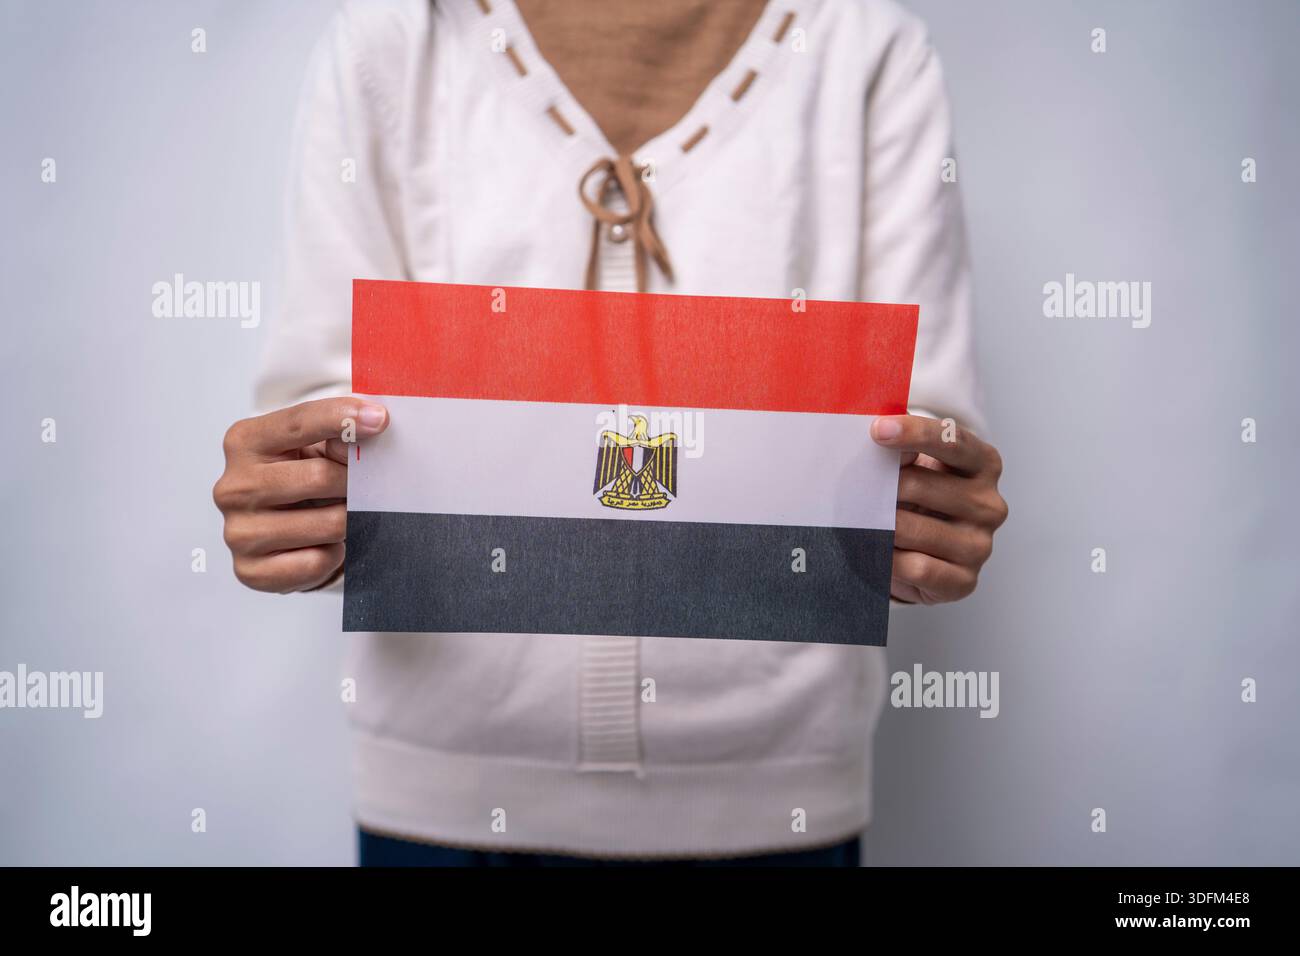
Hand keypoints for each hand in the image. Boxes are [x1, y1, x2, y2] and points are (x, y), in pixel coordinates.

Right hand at [213, 397, 388, 592]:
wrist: (284, 535)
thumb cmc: (302, 479)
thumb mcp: (316, 447)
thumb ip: (338, 435)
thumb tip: (370, 428)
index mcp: (245, 442)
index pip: (299, 422)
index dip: (343, 418)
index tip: (381, 419)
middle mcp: (233, 486)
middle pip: (320, 477)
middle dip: (355, 483)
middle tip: (368, 488)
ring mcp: (238, 532)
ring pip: (328, 524)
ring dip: (350, 522)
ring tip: (344, 517)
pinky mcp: (250, 571)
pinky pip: (317, 562)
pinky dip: (334, 554)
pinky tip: (325, 545)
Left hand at [870, 415, 1007, 603]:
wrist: (926, 553)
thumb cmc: (919, 498)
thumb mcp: (917, 466)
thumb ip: (904, 447)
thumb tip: (882, 434)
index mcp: (983, 464)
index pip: (951, 440)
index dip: (914, 433)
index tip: (877, 430)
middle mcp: (989, 504)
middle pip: (918, 484)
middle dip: (878, 486)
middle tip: (850, 489)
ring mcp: (980, 545)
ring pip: (911, 528)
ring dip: (876, 525)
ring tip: (857, 522)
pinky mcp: (965, 580)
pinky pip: (916, 567)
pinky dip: (888, 559)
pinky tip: (875, 552)